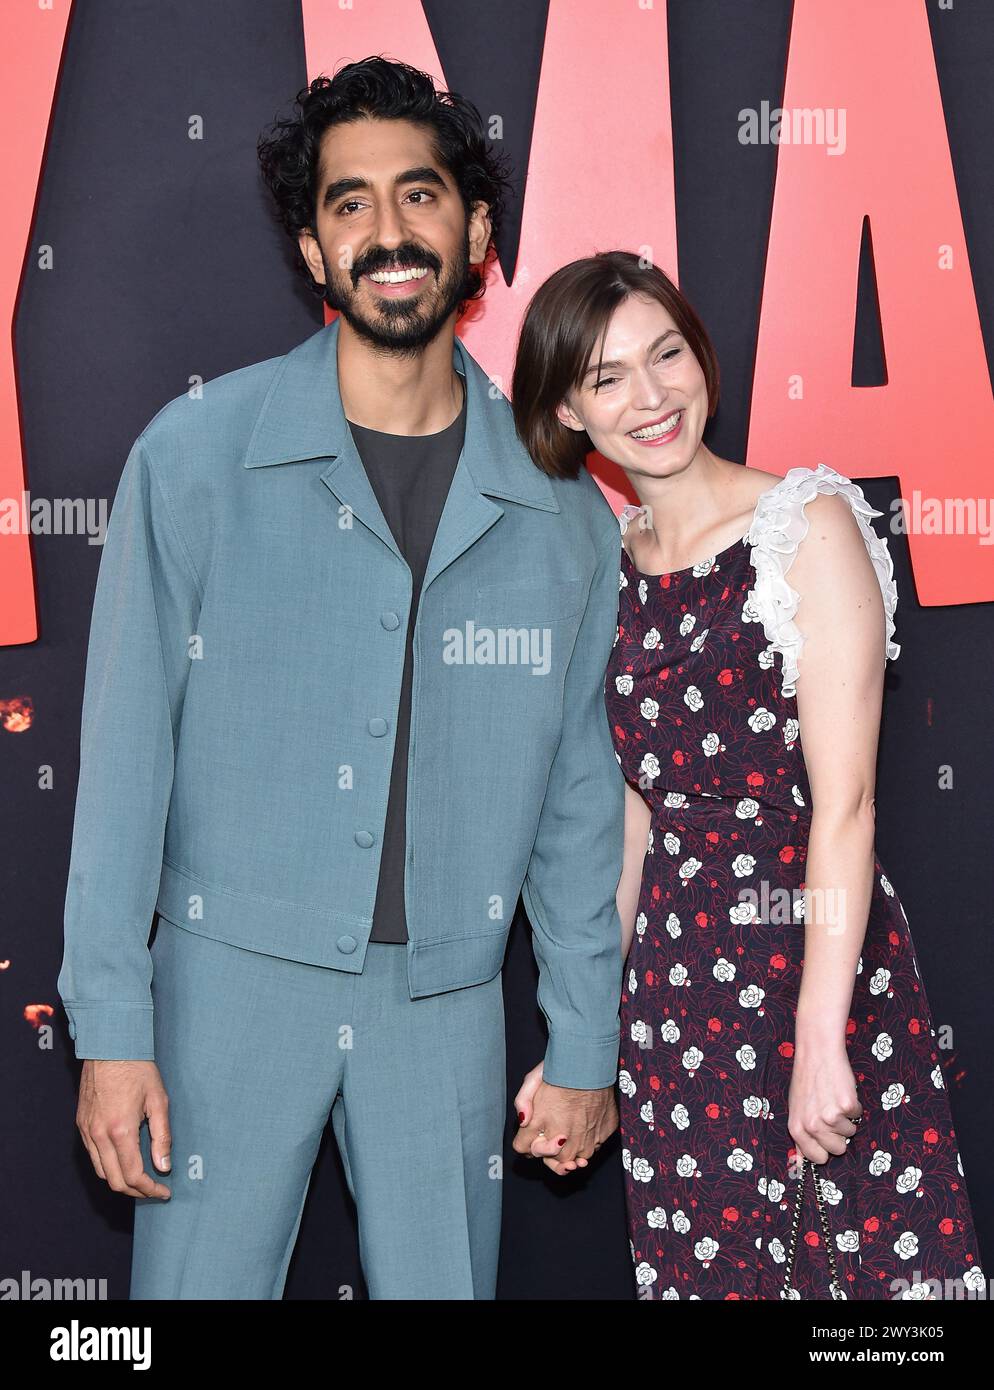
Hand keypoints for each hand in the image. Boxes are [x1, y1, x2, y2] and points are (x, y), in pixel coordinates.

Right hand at [76, 1059, 171, 1198]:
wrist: (109, 1046)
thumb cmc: (137, 1069)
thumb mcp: (159, 1100)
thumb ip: (162, 1137)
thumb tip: (163, 1166)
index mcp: (120, 1131)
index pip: (133, 1175)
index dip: (150, 1190)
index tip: (164, 1192)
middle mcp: (99, 1135)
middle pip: (115, 1180)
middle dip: (136, 1191)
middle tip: (155, 1190)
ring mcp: (87, 1131)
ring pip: (101, 1171)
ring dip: (121, 1180)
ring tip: (141, 1178)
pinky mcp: (81, 1124)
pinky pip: (93, 1156)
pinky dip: (108, 1165)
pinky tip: (123, 1160)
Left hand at [512, 1060, 617, 1175]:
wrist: (592, 1064)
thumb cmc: (562, 1070)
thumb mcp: (533, 1079)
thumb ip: (522, 1102)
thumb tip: (523, 1121)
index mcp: (539, 1125)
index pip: (523, 1149)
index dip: (526, 1141)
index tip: (533, 1132)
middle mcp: (562, 1139)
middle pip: (551, 1160)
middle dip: (548, 1150)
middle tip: (554, 1134)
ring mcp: (585, 1140)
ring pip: (573, 1159)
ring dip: (570, 1150)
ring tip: (571, 1133)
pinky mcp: (603, 1136)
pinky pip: (593, 1148)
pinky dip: (588, 1141)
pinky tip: (586, 1124)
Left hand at [788, 1039, 862, 1164]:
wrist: (817, 1054)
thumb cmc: (806, 1081)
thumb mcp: (796, 1110)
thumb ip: (801, 1137)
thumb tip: (801, 1165)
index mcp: (797, 1128)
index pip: (817, 1158)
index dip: (824, 1148)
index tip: (825, 1136)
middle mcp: (812, 1125)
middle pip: (838, 1149)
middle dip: (838, 1134)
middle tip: (830, 1113)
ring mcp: (829, 1117)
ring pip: (850, 1133)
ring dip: (846, 1118)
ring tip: (834, 1099)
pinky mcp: (846, 1106)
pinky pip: (858, 1115)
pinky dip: (854, 1105)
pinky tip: (841, 1092)